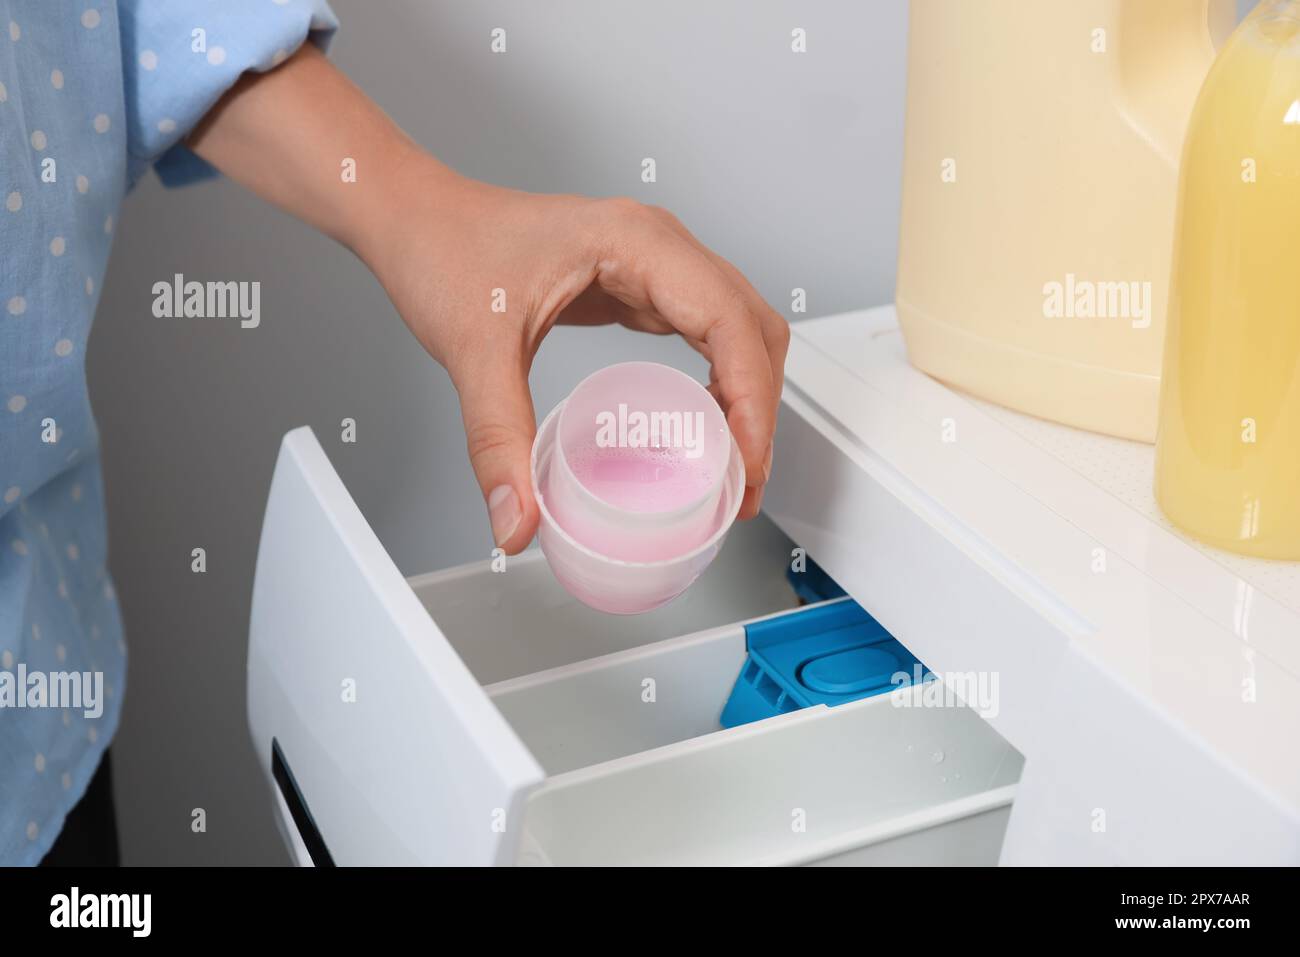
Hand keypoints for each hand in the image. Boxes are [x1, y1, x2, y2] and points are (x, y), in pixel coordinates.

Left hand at [362, 168, 789, 552]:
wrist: (416, 217)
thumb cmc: (444, 249)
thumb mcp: (473, 350)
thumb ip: (498, 440)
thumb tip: (518, 522)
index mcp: (637, 242)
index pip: (731, 323)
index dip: (752, 400)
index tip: (744, 465)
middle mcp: (658, 245)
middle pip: (753, 327)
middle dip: (761, 409)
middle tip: (742, 484)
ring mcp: (652, 261)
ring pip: (739, 328)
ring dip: (749, 395)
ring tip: (732, 466)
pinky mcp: (636, 281)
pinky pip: (705, 331)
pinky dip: (720, 380)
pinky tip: (704, 423)